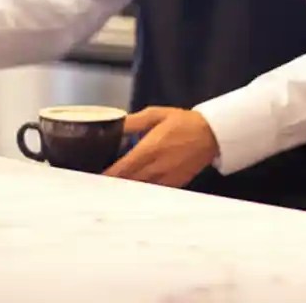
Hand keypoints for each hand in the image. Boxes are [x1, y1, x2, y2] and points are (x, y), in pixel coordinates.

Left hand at [102, 107, 218, 187]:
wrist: (212, 134)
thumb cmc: (182, 122)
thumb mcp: (156, 115)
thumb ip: (133, 122)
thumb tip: (115, 126)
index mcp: (150, 149)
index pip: (123, 168)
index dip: (107, 175)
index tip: (93, 177)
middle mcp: (157, 167)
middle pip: (128, 182)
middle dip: (112, 184)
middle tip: (96, 184)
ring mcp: (167, 178)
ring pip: (140, 189)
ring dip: (126, 189)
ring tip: (111, 188)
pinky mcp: (175, 184)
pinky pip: (154, 191)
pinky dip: (142, 191)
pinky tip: (133, 189)